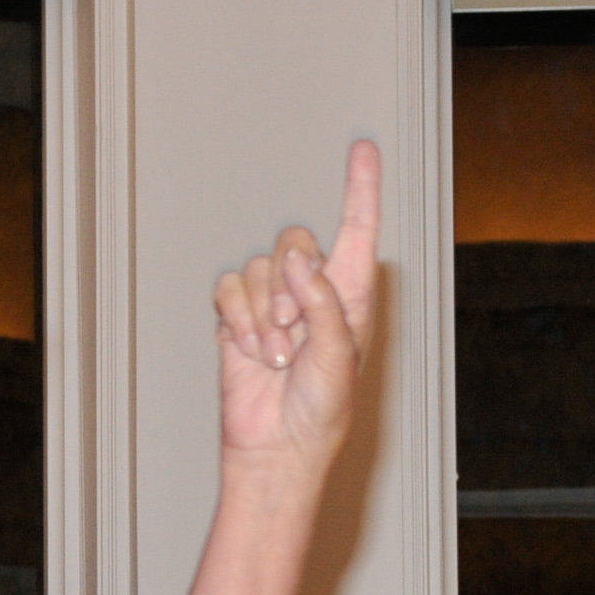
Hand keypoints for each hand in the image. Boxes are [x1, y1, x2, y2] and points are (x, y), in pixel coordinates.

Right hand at [212, 140, 381, 468]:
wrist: (277, 444)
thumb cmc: (322, 411)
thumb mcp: (339, 360)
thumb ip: (326, 307)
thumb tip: (301, 263)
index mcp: (351, 297)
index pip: (357, 232)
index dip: (361, 190)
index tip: (364, 149)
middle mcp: (313, 291)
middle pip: (295, 241)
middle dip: (290, 283)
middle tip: (295, 334)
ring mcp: (273, 301)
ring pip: (258, 267)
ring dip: (264, 315)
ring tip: (278, 356)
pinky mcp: (238, 314)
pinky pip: (229, 288)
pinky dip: (239, 318)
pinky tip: (254, 352)